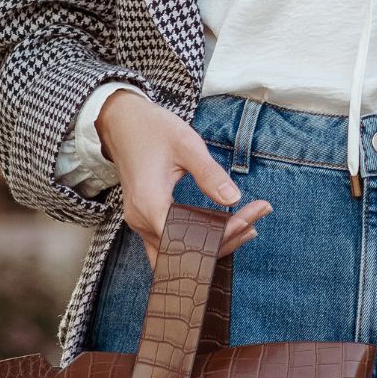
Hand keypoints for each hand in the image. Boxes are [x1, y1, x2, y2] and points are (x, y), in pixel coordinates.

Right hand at [96, 89, 272, 269]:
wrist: (122, 122)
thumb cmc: (152, 129)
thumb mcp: (186, 144)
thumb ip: (209, 174)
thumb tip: (234, 199)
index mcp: (150, 204)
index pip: (190, 238)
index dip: (221, 234)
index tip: (249, 219)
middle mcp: (141, 222)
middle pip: (185, 253)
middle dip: (223, 242)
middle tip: (255, 222)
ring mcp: (140, 224)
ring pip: (176, 255)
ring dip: (210, 247)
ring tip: (245, 229)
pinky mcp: (144, 220)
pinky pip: (169, 245)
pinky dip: (194, 244)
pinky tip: (218, 232)